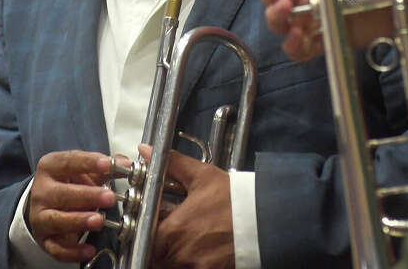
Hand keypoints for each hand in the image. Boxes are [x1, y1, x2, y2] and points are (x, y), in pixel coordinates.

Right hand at [26, 150, 114, 262]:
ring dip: (79, 221)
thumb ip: (105, 167)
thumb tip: (125, 163)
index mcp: (50, 167)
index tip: (108, 164)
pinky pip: (57, 248)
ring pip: (57, 220)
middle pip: (62, 193)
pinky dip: (73, 251)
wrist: (45, 205)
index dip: (88, 163)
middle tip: (109, 197)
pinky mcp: (44, 239)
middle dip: (87, 196)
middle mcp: (42, 192)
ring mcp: (40, 217)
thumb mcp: (85, 171)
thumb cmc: (68, 184)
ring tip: (99, 221)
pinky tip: (89, 249)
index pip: (68, 162)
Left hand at [147, 146, 234, 268]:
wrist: (266, 219)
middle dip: (155, 249)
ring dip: (169, 258)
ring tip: (181, 243)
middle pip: (153, 259)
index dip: (142, 235)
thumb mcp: (201, 176)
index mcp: (173, 230)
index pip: (142, 241)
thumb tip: (147, 150)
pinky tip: (196, 251)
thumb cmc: (234, 198)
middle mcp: (181, 255)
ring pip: (169, 267)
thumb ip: (170, 164)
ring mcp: (196, 268)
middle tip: (163, 236)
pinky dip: (187, 264)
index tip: (147, 228)